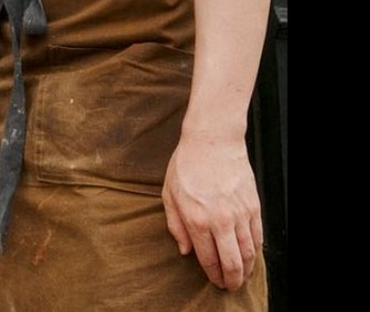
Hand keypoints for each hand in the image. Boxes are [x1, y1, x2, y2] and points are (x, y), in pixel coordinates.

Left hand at [162, 132, 263, 290]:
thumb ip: (175, 226)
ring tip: (241, 276)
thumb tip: (184, 251)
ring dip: (246, 269)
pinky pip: (258, 236)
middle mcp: (220, 221)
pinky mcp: (254, 207)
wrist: (213, 141)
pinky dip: (256, 250)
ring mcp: (240, 214)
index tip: (215, 282)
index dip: (213, 275)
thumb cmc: (186, 165)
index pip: (208, 258)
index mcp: (196, 220)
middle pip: (232, 262)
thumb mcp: (169, 194)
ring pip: (249, 253)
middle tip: (230, 286)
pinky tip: (251, 255)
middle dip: (232, 279)